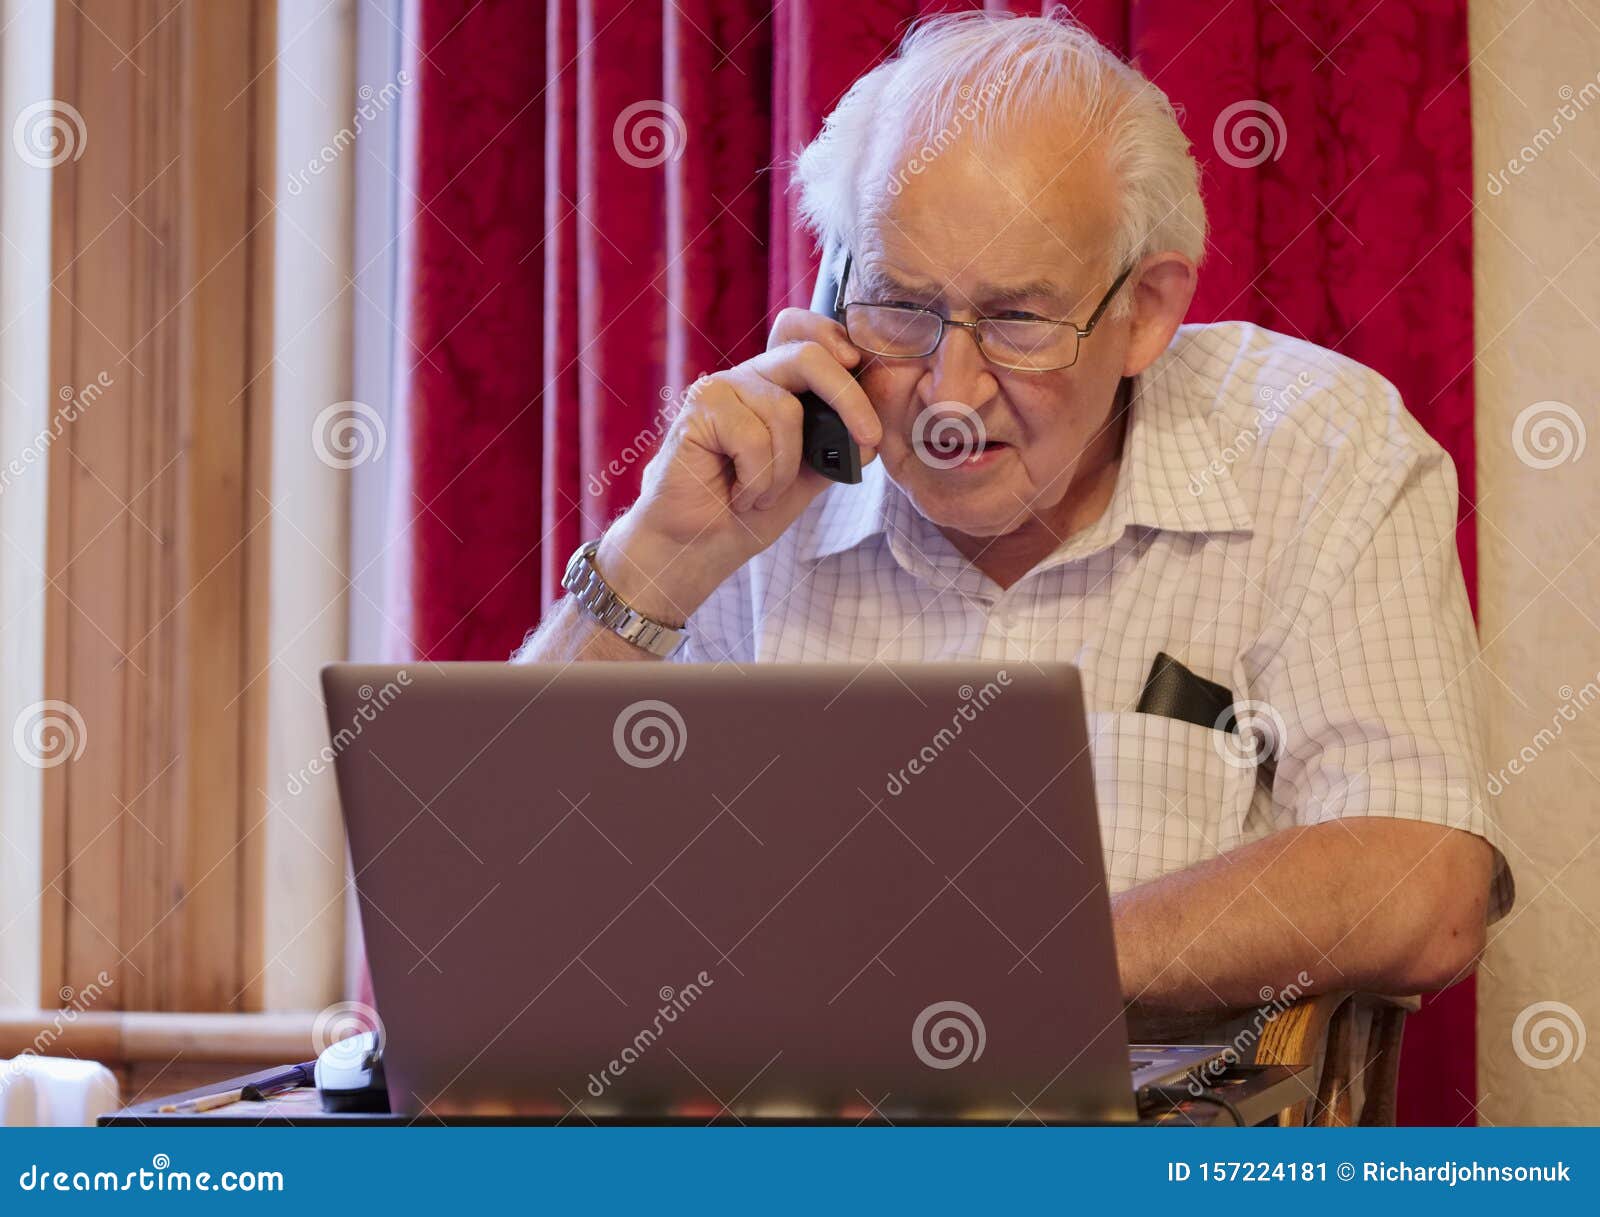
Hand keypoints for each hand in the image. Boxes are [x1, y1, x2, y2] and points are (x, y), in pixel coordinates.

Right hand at [599, 315, 879, 622]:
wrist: (697, 547)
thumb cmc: (744, 512)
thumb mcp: (804, 481)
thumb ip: (835, 453)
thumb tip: (871, 440)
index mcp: (775, 386)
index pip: (801, 332)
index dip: (830, 334)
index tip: (858, 362)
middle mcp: (748, 380)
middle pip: (806, 356)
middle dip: (847, 397)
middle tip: (868, 438)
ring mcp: (721, 390)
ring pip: (785, 411)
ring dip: (783, 470)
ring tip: (758, 495)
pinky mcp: (698, 410)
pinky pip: (753, 437)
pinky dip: (757, 479)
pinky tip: (737, 494)